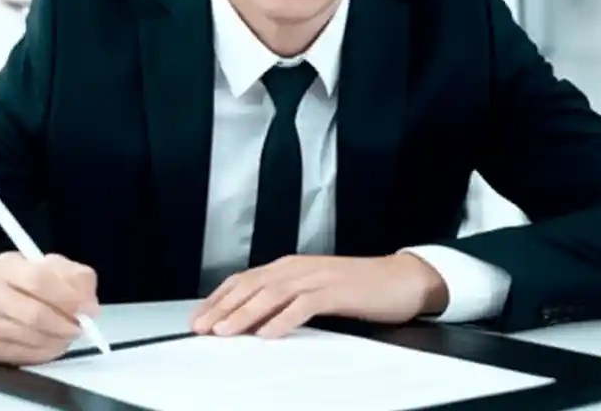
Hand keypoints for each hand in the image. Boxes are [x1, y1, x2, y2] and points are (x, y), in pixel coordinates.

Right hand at [0, 251, 99, 364]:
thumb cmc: (28, 282)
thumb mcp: (53, 268)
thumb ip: (76, 279)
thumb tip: (89, 308)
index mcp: (6, 265)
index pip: (38, 279)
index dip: (67, 297)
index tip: (88, 308)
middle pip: (35, 314)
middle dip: (65, 324)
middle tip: (80, 327)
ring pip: (32, 338)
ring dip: (58, 339)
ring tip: (66, 333)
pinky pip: (26, 356)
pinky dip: (46, 351)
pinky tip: (51, 342)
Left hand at [190, 253, 447, 338]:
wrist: (402, 279)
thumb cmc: (357, 288)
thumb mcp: (312, 291)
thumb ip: (284, 301)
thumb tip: (251, 322)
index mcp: (288, 267)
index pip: (243, 281)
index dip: (217, 299)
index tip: (198, 318)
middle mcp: (297, 268)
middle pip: (250, 286)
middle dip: (222, 308)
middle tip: (201, 328)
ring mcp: (316, 277)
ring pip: (271, 294)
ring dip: (245, 314)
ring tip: (225, 332)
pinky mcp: (337, 290)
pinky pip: (304, 305)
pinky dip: (283, 319)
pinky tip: (268, 334)